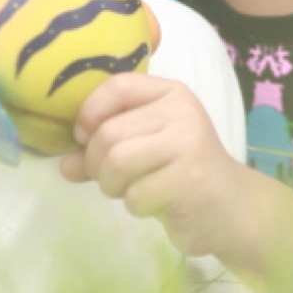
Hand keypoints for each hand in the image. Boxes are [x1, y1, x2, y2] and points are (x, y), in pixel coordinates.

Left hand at [59, 74, 245, 258]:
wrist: (228, 205)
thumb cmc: (180, 171)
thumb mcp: (144, 147)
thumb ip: (103, 148)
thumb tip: (65, 163)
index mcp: (172, 93)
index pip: (118, 86)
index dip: (89, 113)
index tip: (85, 137)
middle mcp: (182, 111)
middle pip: (107, 134)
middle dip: (98, 165)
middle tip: (115, 178)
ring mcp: (188, 143)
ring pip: (116, 163)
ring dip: (113, 187)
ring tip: (135, 188)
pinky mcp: (189, 179)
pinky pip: (135, 195)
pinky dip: (136, 206)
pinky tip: (158, 202)